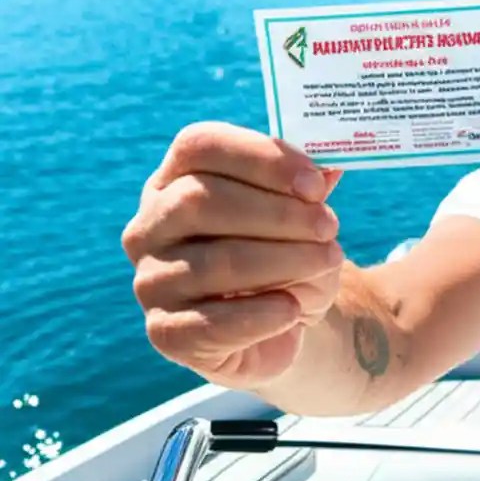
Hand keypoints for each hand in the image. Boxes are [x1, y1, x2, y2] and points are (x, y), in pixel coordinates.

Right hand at [121, 121, 345, 389]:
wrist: (285, 322)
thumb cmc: (288, 255)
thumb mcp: (305, 216)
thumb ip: (308, 191)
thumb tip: (326, 171)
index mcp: (176, 180)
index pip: (200, 147)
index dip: (260, 158)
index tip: (315, 184)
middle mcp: (150, 227)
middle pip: (200, 200)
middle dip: (277, 213)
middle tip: (329, 226)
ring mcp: (151, 281)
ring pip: (212, 262)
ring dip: (283, 261)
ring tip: (327, 261)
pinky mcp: (165, 333)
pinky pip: (210, 323)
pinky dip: (261, 314)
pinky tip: (292, 310)